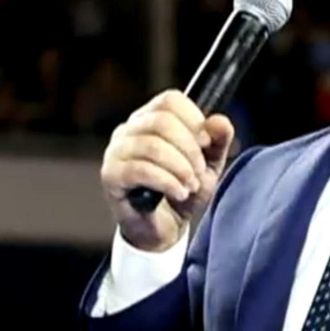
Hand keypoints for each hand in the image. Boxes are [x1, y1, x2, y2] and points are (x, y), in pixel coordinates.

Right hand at [100, 90, 234, 251]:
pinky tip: (179, 192)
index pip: (170, 100)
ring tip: (190, 185)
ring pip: (151, 145)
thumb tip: (218, 121)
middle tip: (198, 171)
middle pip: (162, 121)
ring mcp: (116, 151)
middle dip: (189, 149)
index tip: (206, 143)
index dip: (193, 119)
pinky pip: (140, 170)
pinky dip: (167, 181)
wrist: (164, 230)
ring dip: (179, 167)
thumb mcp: (209, 165)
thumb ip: (217, 141)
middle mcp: (129, 129)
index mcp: (151, 118)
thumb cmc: (183, 191)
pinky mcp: (111, 176)